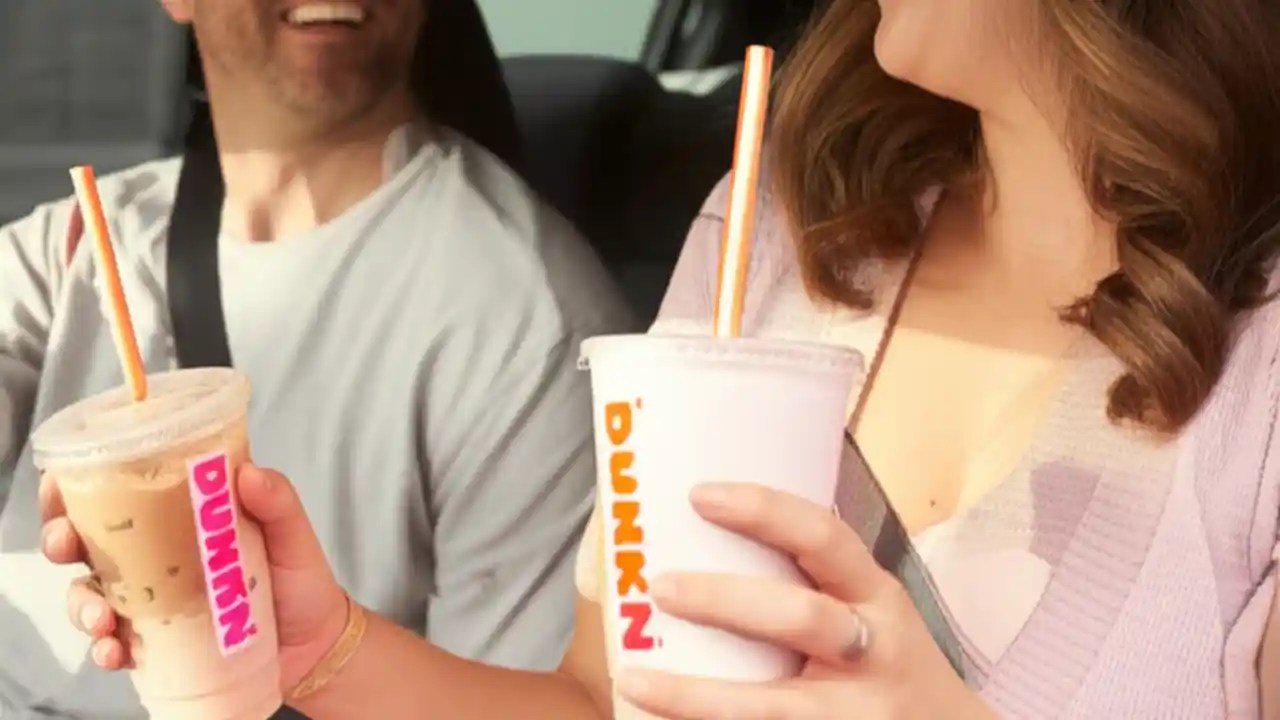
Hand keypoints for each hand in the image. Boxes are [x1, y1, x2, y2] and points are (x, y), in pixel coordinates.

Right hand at [40, 464, 349, 691]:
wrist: (316, 643)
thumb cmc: (300, 578)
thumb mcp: (293, 533)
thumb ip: (277, 501)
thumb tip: (250, 473)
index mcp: (179, 516)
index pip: (118, 492)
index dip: (77, 485)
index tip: (60, 485)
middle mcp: (155, 555)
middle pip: (85, 540)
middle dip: (60, 538)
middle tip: (65, 545)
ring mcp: (151, 599)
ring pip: (89, 594)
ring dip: (81, 604)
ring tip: (101, 618)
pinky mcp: (155, 640)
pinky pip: (113, 642)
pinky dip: (105, 648)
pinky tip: (114, 650)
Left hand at [614, 483, 993, 719]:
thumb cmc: (890, 666)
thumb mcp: (871, 613)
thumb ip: (811, 583)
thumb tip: (702, 544)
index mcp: (876, 596)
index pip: (824, 537)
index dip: (764, 510)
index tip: (699, 495)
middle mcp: (873, 651)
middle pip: (799, 617)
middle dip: (723, 601)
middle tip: (659, 586)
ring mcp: (854, 713)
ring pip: (771, 707)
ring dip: (695, 696)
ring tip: (634, 680)